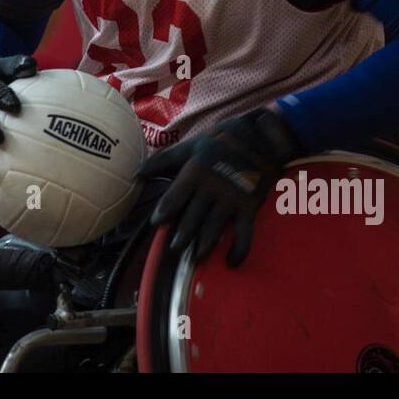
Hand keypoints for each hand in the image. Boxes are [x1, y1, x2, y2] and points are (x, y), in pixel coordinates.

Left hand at [136, 108, 301, 267]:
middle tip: (174, 249)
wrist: (260, 137)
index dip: (165, 211)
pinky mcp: (249, 207)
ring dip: (204, 246)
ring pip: (214, 228)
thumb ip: (164, 160)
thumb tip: (137, 173)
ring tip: (196, 258)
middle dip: (182, 236)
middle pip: (193, 217)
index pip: (175, 196)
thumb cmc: (220, 141)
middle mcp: (211, 189)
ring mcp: (231, 199)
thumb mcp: (191, 146)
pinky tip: (231, 261)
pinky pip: (244, 233)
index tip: (157, 223)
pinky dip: (239, 250)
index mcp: (195, 173)